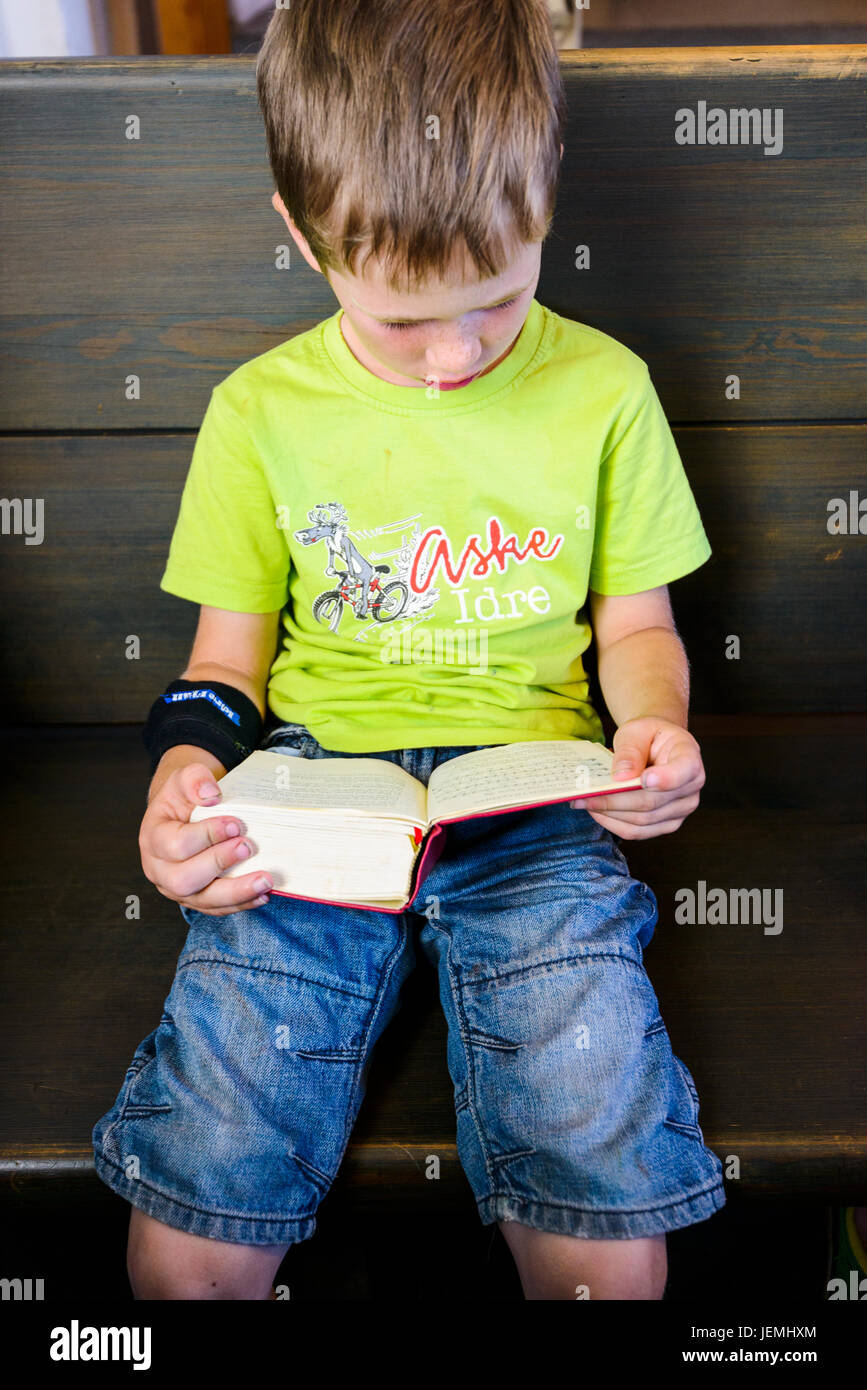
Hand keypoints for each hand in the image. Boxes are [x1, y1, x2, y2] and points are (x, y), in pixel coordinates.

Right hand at [139, 760, 272, 915]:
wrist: (183, 812)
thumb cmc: (185, 796)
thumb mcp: (185, 777)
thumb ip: (194, 779)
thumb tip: (211, 794)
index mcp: (153, 838)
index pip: (175, 844)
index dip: (206, 836)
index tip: (235, 824)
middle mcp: (159, 869)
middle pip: (184, 879)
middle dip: (219, 864)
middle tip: (247, 847)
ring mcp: (176, 888)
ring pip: (203, 900)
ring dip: (236, 892)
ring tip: (265, 880)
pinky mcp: (196, 898)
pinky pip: (217, 909)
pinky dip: (242, 903)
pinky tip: (263, 894)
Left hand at [572, 718, 704, 839]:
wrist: (657, 746)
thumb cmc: (648, 735)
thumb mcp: (637, 730)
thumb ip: (630, 750)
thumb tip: (621, 777)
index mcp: (689, 756)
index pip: (683, 771)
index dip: (665, 779)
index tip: (643, 778)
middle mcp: (691, 787)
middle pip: (651, 802)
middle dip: (614, 800)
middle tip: (585, 795)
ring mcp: (681, 809)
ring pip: (642, 821)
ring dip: (609, 814)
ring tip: (584, 802)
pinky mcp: (667, 824)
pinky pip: (638, 832)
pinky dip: (614, 824)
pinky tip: (597, 811)